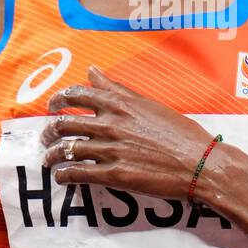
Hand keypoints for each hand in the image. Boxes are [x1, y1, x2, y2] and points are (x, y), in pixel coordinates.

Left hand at [40, 66, 218, 199]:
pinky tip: (62, 177)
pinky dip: (64, 175)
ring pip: (66, 150)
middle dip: (49, 131)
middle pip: (64, 123)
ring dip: (52, 156)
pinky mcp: (114, 175)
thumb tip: (92, 71)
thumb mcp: (149, 103)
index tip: (52, 107)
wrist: (200, 163)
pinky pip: (77, 173)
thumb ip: (117, 89)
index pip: (76, 95)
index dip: (57, 100)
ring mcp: (111, 149)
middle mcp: (111, 124)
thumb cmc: (180, 133)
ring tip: (50, 160)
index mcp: (120, 104)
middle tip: (47, 137)